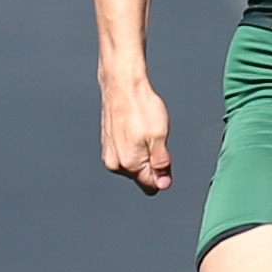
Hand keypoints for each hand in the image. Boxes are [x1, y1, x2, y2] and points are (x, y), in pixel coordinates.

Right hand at [98, 73, 175, 194]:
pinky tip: (134, 127)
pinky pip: (124, 152)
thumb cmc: (140, 106)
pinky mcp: (106, 143)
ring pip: (132, 164)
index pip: (151, 186)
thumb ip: (161, 164)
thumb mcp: (160, 137)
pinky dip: (132, 144)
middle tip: (154, 139)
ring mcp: (109, 153)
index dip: (162, 175)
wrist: (122, 85)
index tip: (165, 158)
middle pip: (141, 176)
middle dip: (151, 162)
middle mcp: (115, 163)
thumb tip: (163, 184)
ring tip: (143, 130)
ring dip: (141, 153)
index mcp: (129, 164)